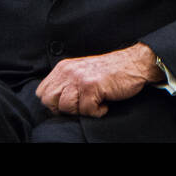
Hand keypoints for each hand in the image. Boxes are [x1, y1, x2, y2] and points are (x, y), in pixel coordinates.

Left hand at [35, 43, 163, 117]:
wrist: (134, 64)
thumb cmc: (110, 72)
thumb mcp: (82, 73)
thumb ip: (66, 84)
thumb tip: (53, 106)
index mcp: (63, 68)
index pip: (42, 93)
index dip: (54, 103)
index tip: (72, 103)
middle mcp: (68, 71)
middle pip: (49, 101)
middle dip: (65, 109)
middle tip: (83, 104)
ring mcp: (79, 77)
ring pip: (66, 107)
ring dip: (82, 110)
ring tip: (95, 103)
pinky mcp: (92, 85)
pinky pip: (86, 110)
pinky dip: (98, 112)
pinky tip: (105, 103)